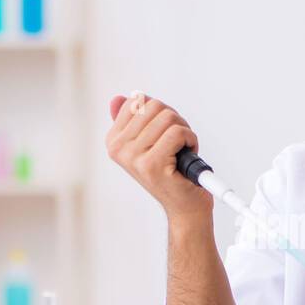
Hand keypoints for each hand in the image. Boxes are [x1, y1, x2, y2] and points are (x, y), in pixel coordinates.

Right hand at [105, 91, 213, 222]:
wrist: (185, 206)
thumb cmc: (172, 173)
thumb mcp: (150, 140)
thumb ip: (135, 119)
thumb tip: (119, 98)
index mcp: (114, 141)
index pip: (138, 100)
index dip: (159, 113)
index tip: (162, 135)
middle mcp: (118, 149)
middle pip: (154, 106)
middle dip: (174, 121)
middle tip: (175, 145)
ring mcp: (133, 157)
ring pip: (168, 118)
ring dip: (184, 132)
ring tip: (180, 153)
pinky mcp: (152, 165)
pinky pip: (178, 132)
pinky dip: (191, 141)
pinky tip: (187, 157)